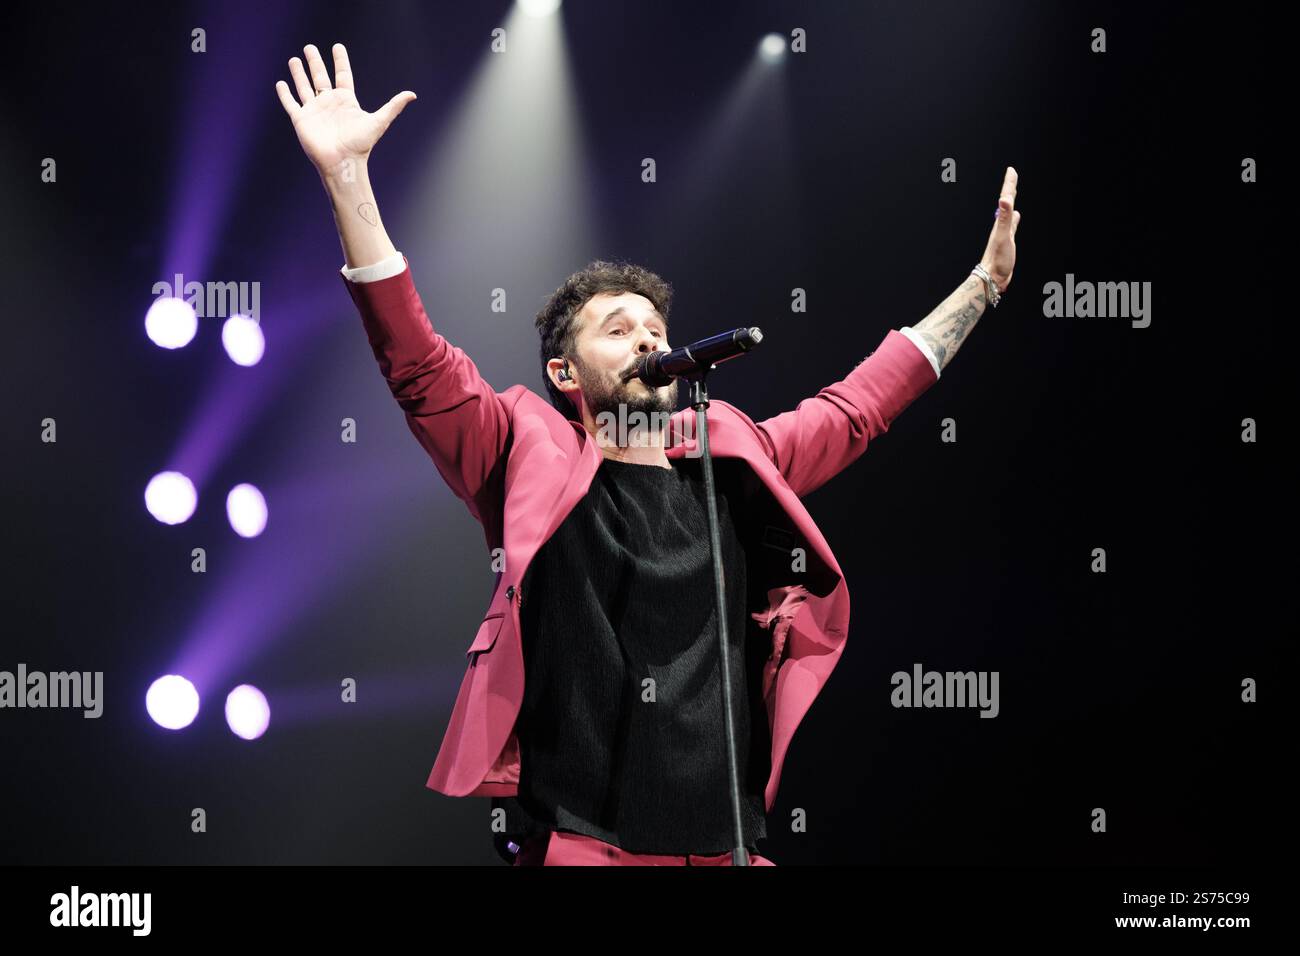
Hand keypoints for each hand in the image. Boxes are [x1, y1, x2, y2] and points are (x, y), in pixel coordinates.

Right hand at [275, 43, 415, 177]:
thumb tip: (412, 95)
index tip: (337, 47)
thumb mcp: (378, 121)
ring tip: (294, 59)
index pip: (342, 75)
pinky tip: (281, 83)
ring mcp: (314, 111)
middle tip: (309, 47)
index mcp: (346, 101)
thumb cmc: (360, 145)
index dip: (340, 61)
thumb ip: (393, 106)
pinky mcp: (301, 120)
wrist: (342, 162)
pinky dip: (285, 94)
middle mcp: (329, 103)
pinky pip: (291, 104)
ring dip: (298, 73)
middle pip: (320, 77)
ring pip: (304, 87)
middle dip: (315, 62)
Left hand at [979, 166, 1020, 292]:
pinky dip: (1015, 218)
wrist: (992, 278)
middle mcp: (1001, 225)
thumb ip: (1004, 219)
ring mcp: (1004, 233)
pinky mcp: (1007, 242)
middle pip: (1006, 202)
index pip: (1006, 198)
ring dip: (1011, 201)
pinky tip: (1016, 217)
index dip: (1009, 184)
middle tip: (1012, 175)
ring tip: (1012, 192)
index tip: (1011, 170)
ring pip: (1009, 212)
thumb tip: (1005, 199)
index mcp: (1001, 222)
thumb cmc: (997, 260)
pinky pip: (1012, 225)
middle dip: (1010, 187)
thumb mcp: (1003, 237)